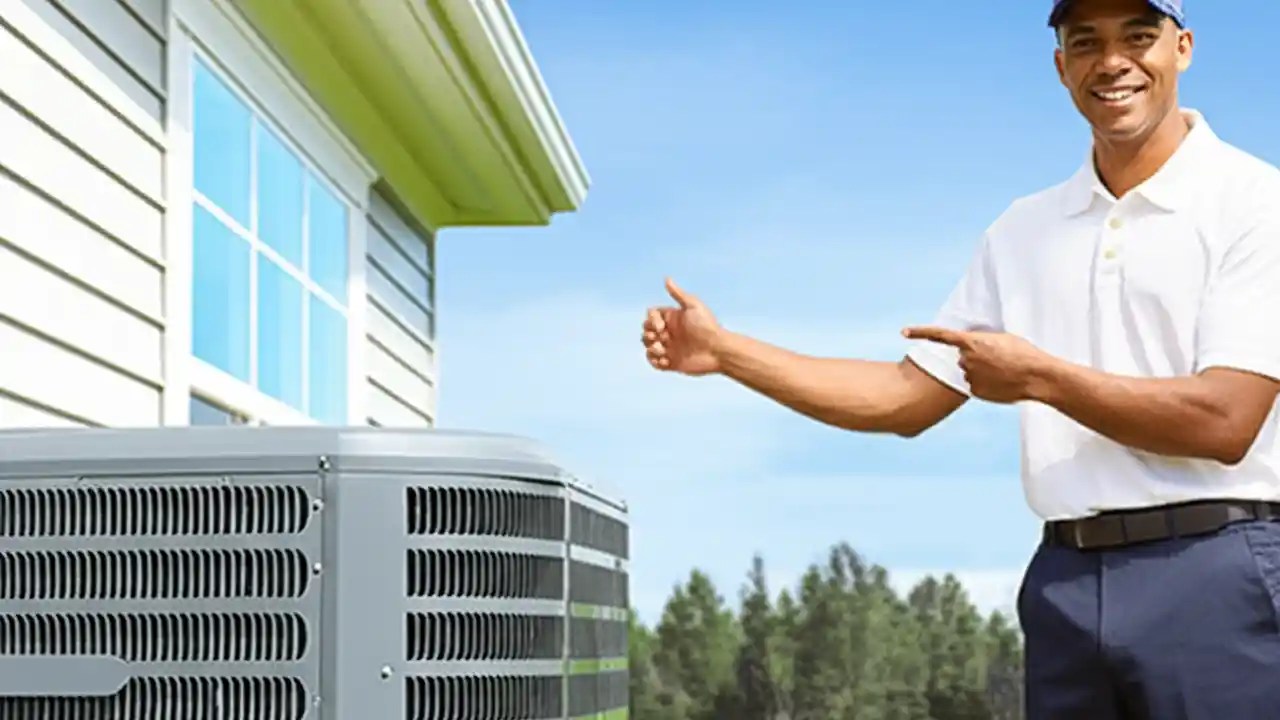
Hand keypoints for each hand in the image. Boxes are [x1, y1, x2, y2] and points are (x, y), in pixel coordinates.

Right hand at [642, 278, 722, 375]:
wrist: (718, 350)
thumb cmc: (707, 326)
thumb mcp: (694, 306)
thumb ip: (678, 294)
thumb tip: (666, 279)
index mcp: (673, 319)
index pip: (651, 316)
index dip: (651, 321)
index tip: (661, 327)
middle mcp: (670, 332)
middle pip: (647, 331)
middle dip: (648, 335)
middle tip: (659, 338)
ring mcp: (671, 348)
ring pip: (649, 346)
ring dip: (651, 348)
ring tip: (662, 351)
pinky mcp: (672, 363)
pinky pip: (655, 363)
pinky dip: (654, 361)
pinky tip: (666, 361)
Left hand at [902, 325, 1053, 403]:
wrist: (1037, 376)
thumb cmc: (1023, 353)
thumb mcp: (1001, 338)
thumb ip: (980, 341)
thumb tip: (969, 348)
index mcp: (972, 342)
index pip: (940, 335)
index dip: (920, 332)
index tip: (904, 332)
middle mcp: (966, 360)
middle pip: (962, 357)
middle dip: (975, 357)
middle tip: (997, 359)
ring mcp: (969, 377)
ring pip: (969, 372)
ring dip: (982, 371)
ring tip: (1003, 370)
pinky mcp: (974, 392)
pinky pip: (975, 385)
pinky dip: (986, 383)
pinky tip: (1002, 382)